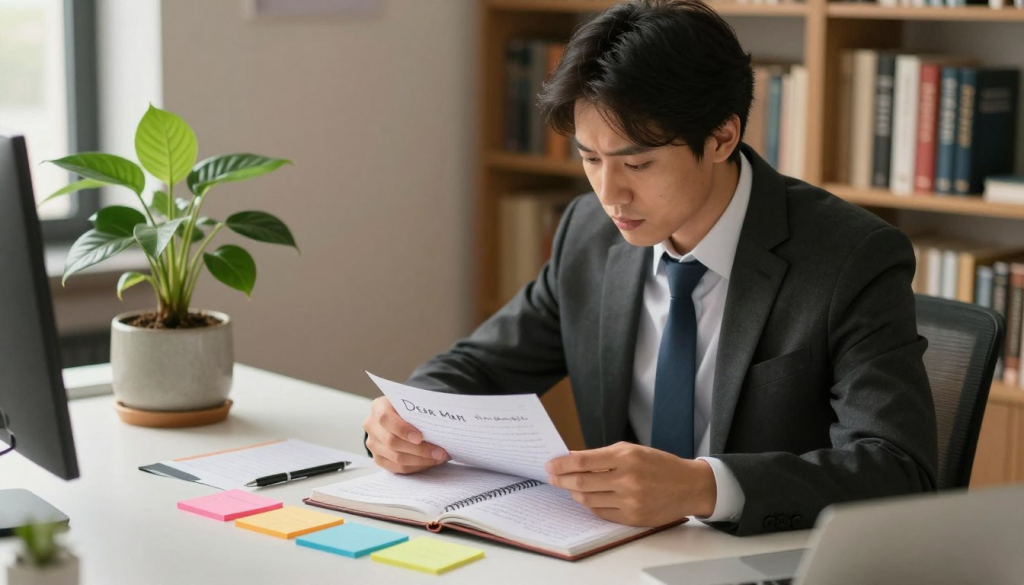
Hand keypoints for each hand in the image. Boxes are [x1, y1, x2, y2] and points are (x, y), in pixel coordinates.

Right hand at [362, 396, 448, 473]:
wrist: (395, 417)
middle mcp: (372, 426)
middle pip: (393, 442)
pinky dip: (416, 467)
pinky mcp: (378, 459)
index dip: (402, 429)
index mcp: (378, 407)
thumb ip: (418, 410)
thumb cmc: (406, 408)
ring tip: (439, 458)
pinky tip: (430, 463)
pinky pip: (398, 468)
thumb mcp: (410, 402)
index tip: (420, 437)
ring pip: (397, 458)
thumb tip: (439, 424)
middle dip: (420, 449)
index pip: (386, 418)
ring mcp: (373, 444)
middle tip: (440, 452)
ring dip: (421, 460)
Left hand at [545, 442, 716, 525]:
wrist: (690, 486)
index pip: (583, 461)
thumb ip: (602, 456)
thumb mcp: (633, 451)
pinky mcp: (633, 518)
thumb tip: (573, 458)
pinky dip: (590, 505)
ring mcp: (630, 501)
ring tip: (569, 486)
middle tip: (552, 476)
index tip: (550, 465)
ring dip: (574, 492)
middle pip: (581, 482)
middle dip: (562, 479)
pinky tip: (587, 497)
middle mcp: (627, 479)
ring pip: (589, 500)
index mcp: (626, 457)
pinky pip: (601, 513)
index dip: (562, 463)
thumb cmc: (660, 465)